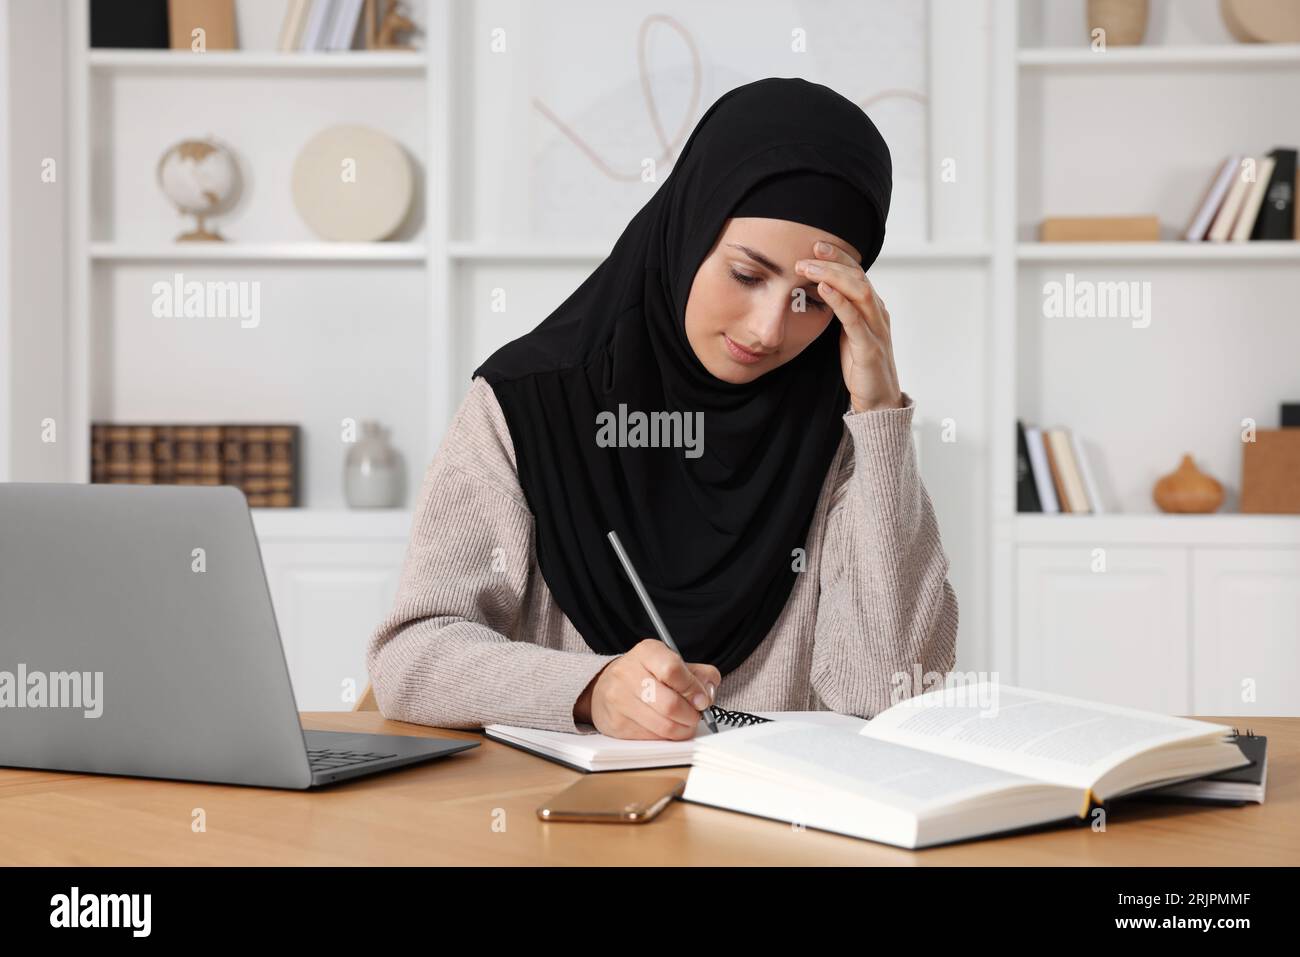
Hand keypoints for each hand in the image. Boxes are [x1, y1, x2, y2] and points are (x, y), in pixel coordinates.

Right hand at [573, 639, 720, 739]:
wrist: (603, 686)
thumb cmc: (645, 674)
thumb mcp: (671, 662)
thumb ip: (698, 674)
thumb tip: (709, 692)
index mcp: (646, 652)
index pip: (672, 670)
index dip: (693, 688)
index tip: (702, 699)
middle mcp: (627, 673)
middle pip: (670, 704)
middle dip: (691, 715)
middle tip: (695, 715)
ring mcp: (619, 700)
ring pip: (663, 726)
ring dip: (682, 729)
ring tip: (684, 723)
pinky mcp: (617, 724)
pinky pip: (652, 738)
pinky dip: (666, 737)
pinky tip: (666, 727)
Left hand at [795, 241, 903, 412]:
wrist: (878, 399)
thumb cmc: (861, 366)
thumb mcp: (849, 332)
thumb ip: (841, 311)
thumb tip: (819, 291)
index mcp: (872, 308)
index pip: (857, 273)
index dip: (839, 257)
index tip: (816, 245)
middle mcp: (877, 313)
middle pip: (858, 276)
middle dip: (833, 261)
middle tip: (807, 252)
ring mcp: (876, 329)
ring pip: (858, 291)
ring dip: (831, 276)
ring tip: (808, 267)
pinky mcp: (869, 348)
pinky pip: (854, 319)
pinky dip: (838, 301)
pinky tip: (823, 289)